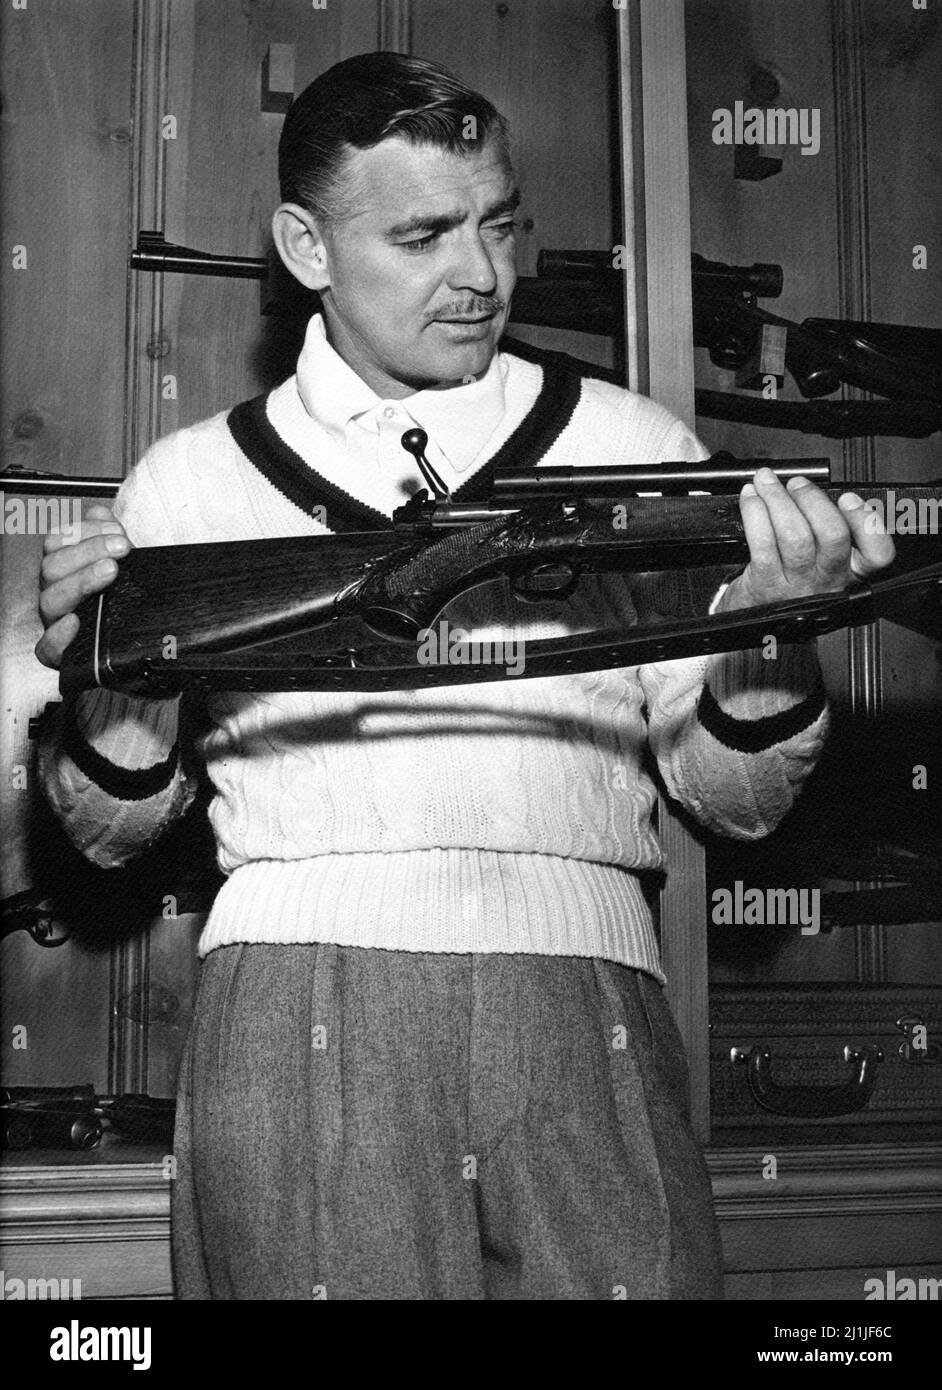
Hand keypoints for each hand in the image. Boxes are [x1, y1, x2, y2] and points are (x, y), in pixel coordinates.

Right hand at [35, 504, 130, 668]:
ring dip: (80, 581)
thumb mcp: (126, 562)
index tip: (117, 528)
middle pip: (52, 566)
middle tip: (121, 547)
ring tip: (110, 571)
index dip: (83, 530)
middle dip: (87, 551)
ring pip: (50, 599)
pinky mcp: (63, 654)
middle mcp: (56, 593)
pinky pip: (48, 648)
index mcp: (65, 569)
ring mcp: (57, 622)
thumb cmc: (131, 596)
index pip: (56, 541)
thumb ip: (110, 533)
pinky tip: (75, 622)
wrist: (154, 637)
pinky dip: (59, 636)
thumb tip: (101, 511)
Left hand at [718, 468, 895, 611]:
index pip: (878, 554)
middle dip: (812, 499)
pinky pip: (762, 542)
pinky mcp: (766, 584)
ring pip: (795, 535)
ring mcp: (796, 584)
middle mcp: (827, 580)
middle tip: (796, 484)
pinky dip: (754, 513)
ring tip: (766, 483)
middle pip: (833, 536)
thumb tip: (812, 490)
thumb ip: (829, 529)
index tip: (848, 498)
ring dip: (778, 500)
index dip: (868, 523)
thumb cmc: (790, 580)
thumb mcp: (822, 562)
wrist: (756, 613)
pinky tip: (751, 499)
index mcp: (850, 572)